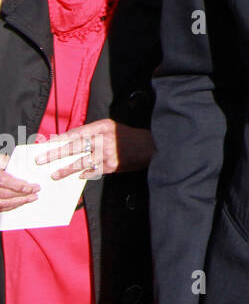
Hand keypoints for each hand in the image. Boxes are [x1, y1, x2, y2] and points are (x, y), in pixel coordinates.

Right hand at [0, 151, 38, 211]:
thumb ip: (4, 161)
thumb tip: (14, 164)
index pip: (11, 184)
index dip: (25, 187)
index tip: (35, 187)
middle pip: (8, 195)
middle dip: (24, 195)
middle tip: (35, 193)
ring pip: (3, 204)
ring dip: (18, 203)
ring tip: (29, 199)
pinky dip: (9, 206)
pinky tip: (16, 204)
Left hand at [36, 120, 153, 179]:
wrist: (151, 146)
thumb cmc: (128, 136)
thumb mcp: (111, 128)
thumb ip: (93, 132)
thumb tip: (70, 140)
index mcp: (102, 127)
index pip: (76, 132)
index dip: (60, 138)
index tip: (47, 143)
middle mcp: (103, 139)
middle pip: (74, 146)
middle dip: (55, 154)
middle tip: (41, 160)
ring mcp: (107, 154)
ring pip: (81, 162)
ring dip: (66, 169)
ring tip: (54, 175)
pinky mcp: (112, 166)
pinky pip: (93, 171)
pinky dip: (85, 174)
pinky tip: (79, 176)